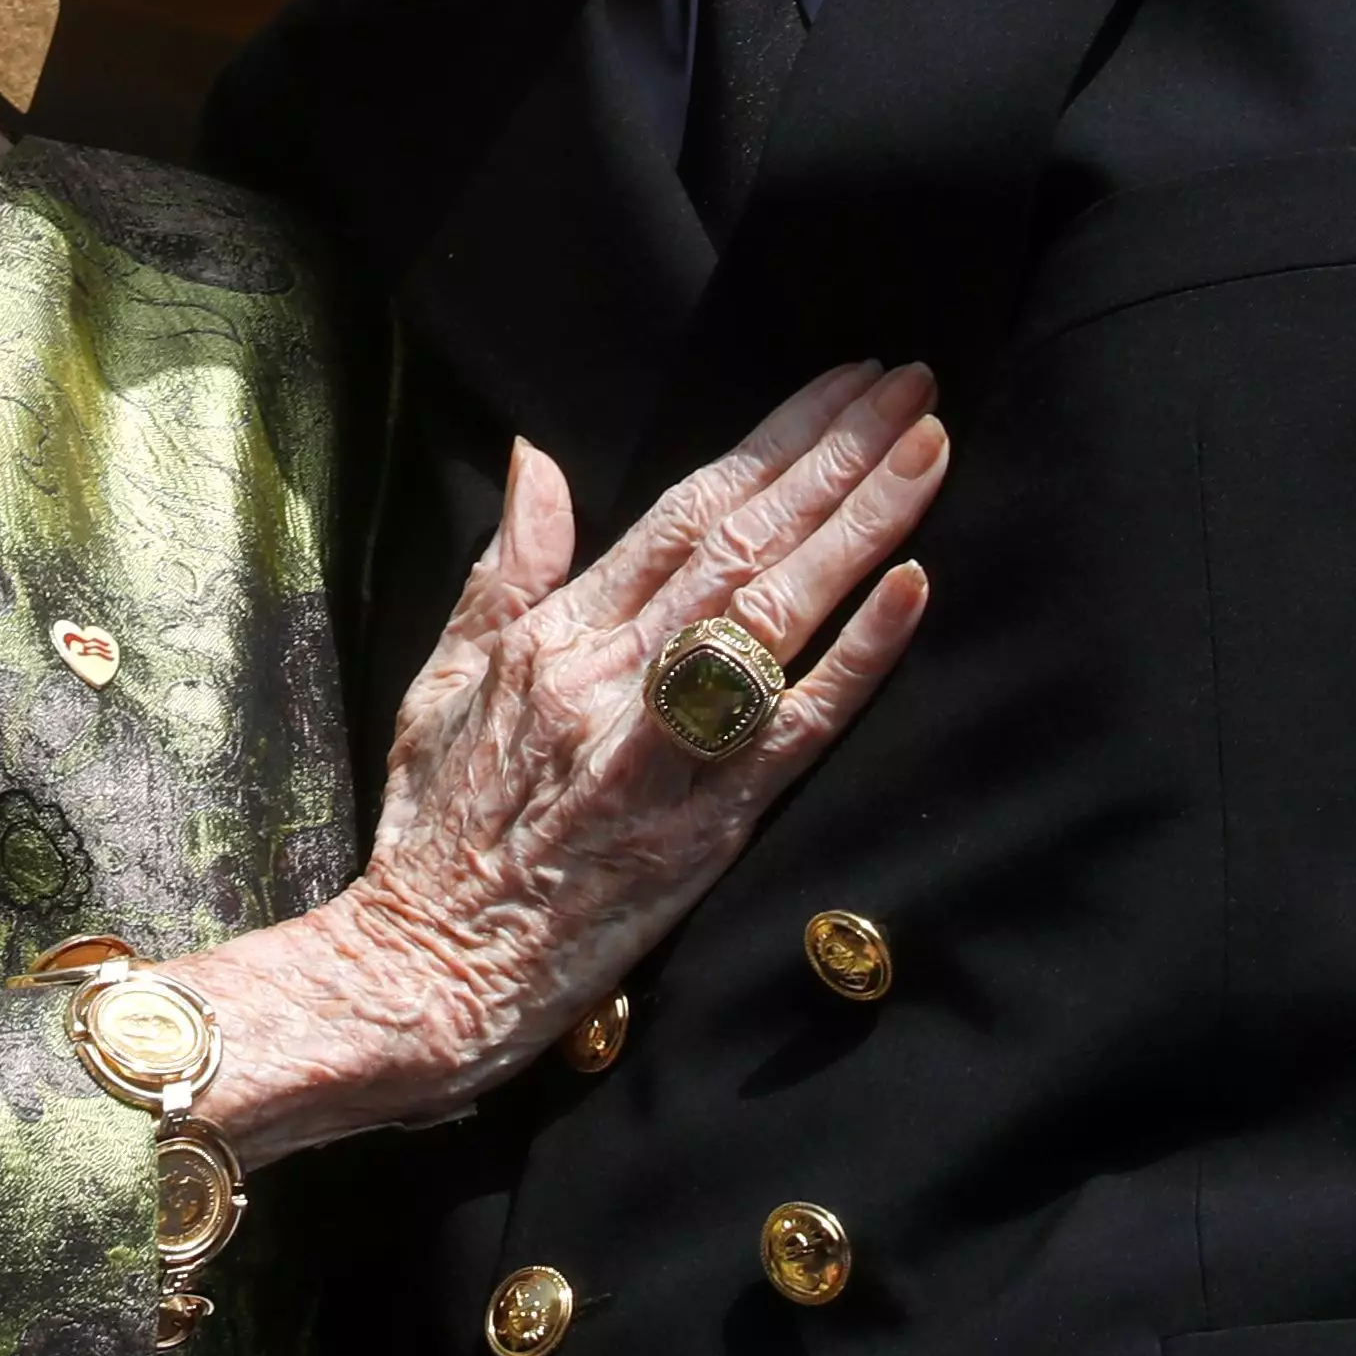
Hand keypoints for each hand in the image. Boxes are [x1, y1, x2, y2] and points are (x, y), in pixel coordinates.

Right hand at [191, 359, 943, 1155]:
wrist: (427, 973)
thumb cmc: (436, 833)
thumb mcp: (443, 680)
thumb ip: (506, 569)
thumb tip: (538, 459)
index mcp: (556, 636)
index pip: (685, 510)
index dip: (772, 440)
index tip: (841, 384)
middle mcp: (613, 675)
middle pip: (744, 539)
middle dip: (836, 453)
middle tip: (912, 382)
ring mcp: (664, 748)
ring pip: (776, 610)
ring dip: (861, 524)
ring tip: (928, 450)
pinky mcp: (706, 825)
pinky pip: (795, 727)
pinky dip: (856, 655)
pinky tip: (911, 589)